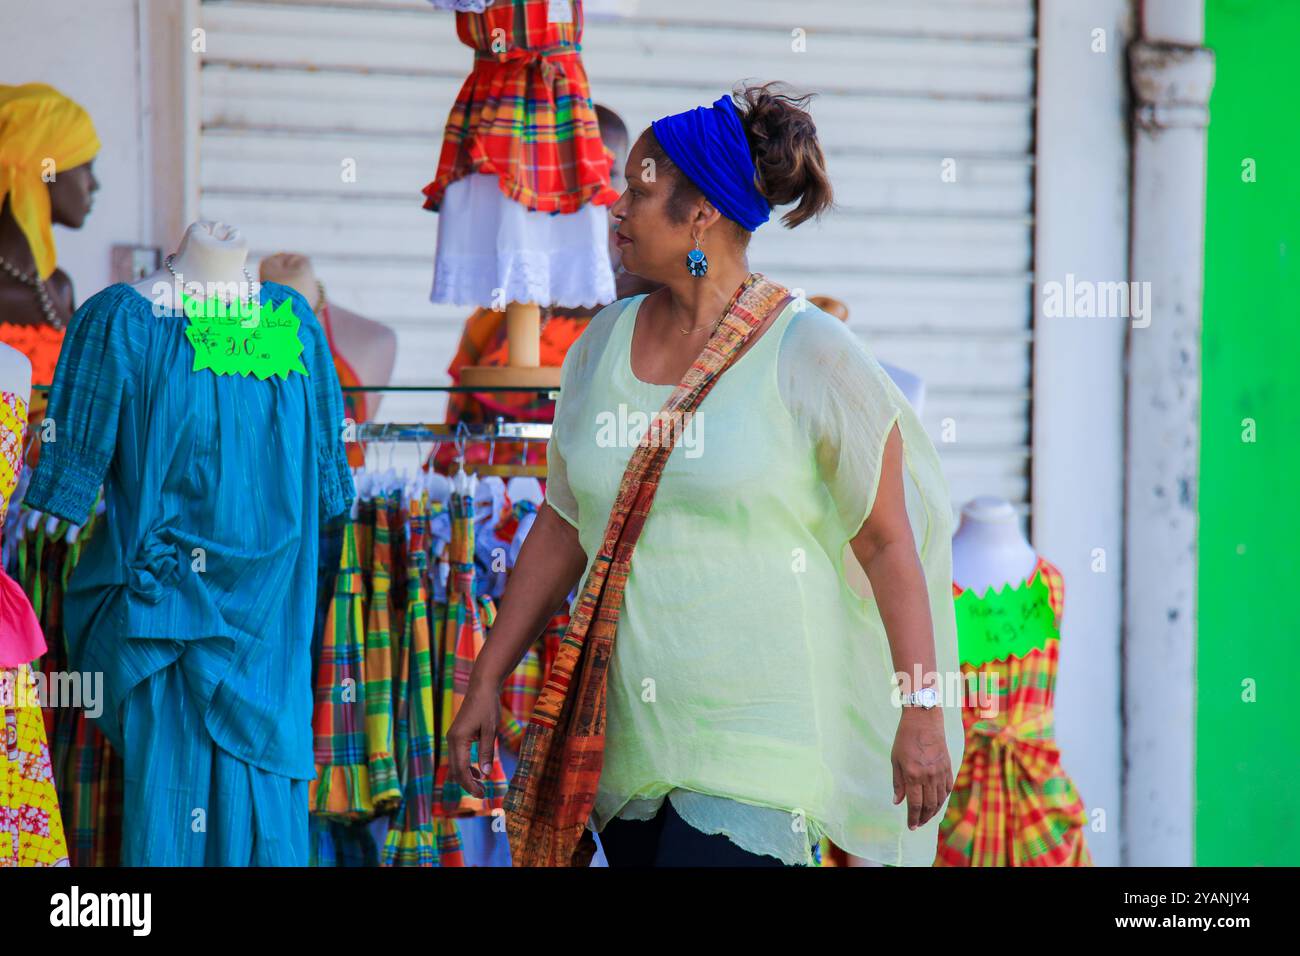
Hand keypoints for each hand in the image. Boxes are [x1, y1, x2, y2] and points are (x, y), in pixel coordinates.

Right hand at [446, 671, 502, 798]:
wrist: (481, 688)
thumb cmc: (487, 707)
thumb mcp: (490, 730)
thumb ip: (486, 752)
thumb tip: (486, 775)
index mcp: (458, 739)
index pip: (461, 769)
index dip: (470, 785)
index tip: (481, 794)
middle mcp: (451, 740)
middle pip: (456, 770)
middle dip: (468, 784)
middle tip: (482, 795)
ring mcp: (453, 738)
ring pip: (456, 764)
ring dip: (467, 776)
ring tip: (481, 787)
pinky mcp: (457, 736)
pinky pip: (459, 756)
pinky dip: (467, 766)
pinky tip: (479, 772)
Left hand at [891, 708, 953, 830]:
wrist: (924, 720)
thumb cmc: (905, 739)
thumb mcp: (895, 760)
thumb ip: (897, 783)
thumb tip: (897, 802)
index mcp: (913, 775)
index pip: (915, 805)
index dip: (913, 818)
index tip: (911, 826)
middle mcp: (928, 776)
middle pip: (929, 806)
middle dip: (923, 818)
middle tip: (918, 824)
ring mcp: (940, 772)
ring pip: (939, 800)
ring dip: (933, 812)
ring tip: (926, 817)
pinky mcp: (948, 767)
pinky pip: (947, 788)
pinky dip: (942, 799)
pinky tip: (937, 802)